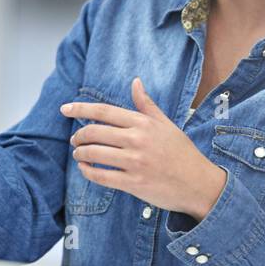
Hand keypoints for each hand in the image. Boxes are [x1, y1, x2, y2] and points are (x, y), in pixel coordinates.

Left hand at [61, 76, 226, 218]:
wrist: (199, 183)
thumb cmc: (181, 152)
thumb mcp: (166, 124)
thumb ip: (146, 105)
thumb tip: (135, 82)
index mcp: (143, 123)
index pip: (104, 111)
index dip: (80, 109)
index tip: (64, 109)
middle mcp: (137, 140)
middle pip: (95, 132)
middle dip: (79, 135)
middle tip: (75, 139)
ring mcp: (135, 162)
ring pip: (94, 154)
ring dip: (80, 153)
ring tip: (79, 154)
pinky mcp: (133, 183)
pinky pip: (101, 176)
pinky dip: (87, 172)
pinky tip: (84, 169)